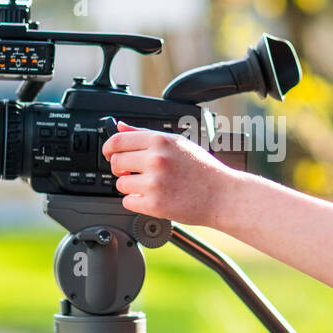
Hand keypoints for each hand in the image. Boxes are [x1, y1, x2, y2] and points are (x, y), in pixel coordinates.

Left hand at [100, 121, 237, 225]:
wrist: (223, 195)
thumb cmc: (203, 170)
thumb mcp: (177, 143)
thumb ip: (146, 134)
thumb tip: (120, 127)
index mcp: (160, 141)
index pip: (118, 140)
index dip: (109, 148)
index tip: (109, 154)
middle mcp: (156, 159)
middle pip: (116, 162)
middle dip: (121, 168)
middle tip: (133, 172)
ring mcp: (154, 183)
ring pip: (121, 183)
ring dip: (129, 186)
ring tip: (148, 186)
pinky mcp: (155, 205)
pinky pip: (128, 202)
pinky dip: (136, 202)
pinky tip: (151, 198)